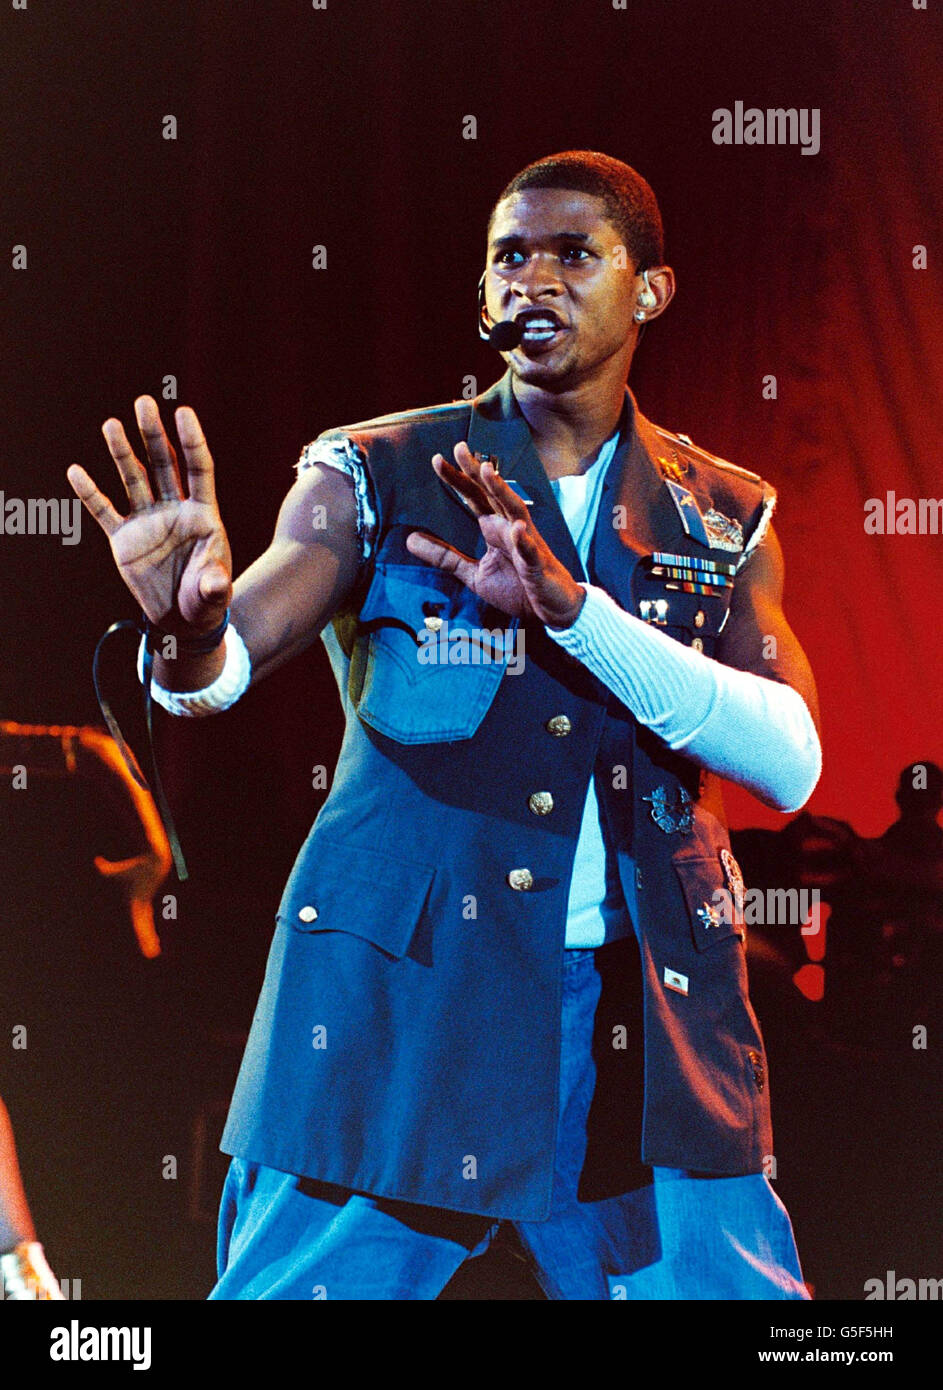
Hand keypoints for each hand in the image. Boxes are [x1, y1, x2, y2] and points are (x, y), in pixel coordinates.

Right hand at [67, 397, 231, 633]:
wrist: (183, 620)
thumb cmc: (205, 601)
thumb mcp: (213, 593)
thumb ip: (214, 584)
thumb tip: (216, 584)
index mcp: (203, 514)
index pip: (199, 468)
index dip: (192, 440)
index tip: (183, 411)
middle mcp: (174, 510)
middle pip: (163, 463)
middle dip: (153, 433)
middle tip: (144, 402)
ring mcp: (148, 521)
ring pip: (133, 478)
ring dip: (122, 452)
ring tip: (111, 424)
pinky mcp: (124, 539)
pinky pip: (105, 511)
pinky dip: (90, 492)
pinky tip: (76, 471)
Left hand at [404, 442, 585, 627]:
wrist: (551, 611)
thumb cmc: (518, 589)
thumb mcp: (474, 573)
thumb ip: (445, 556)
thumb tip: (409, 539)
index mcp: (494, 529)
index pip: (473, 498)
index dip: (456, 479)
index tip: (437, 460)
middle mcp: (510, 529)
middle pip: (492, 495)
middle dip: (477, 471)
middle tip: (459, 447)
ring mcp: (526, 544)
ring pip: (514, 511)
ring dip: (502, 491)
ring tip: (488, 472)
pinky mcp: (538, 565)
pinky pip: (531, 550)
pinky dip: (525, 540)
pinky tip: (518, 529)